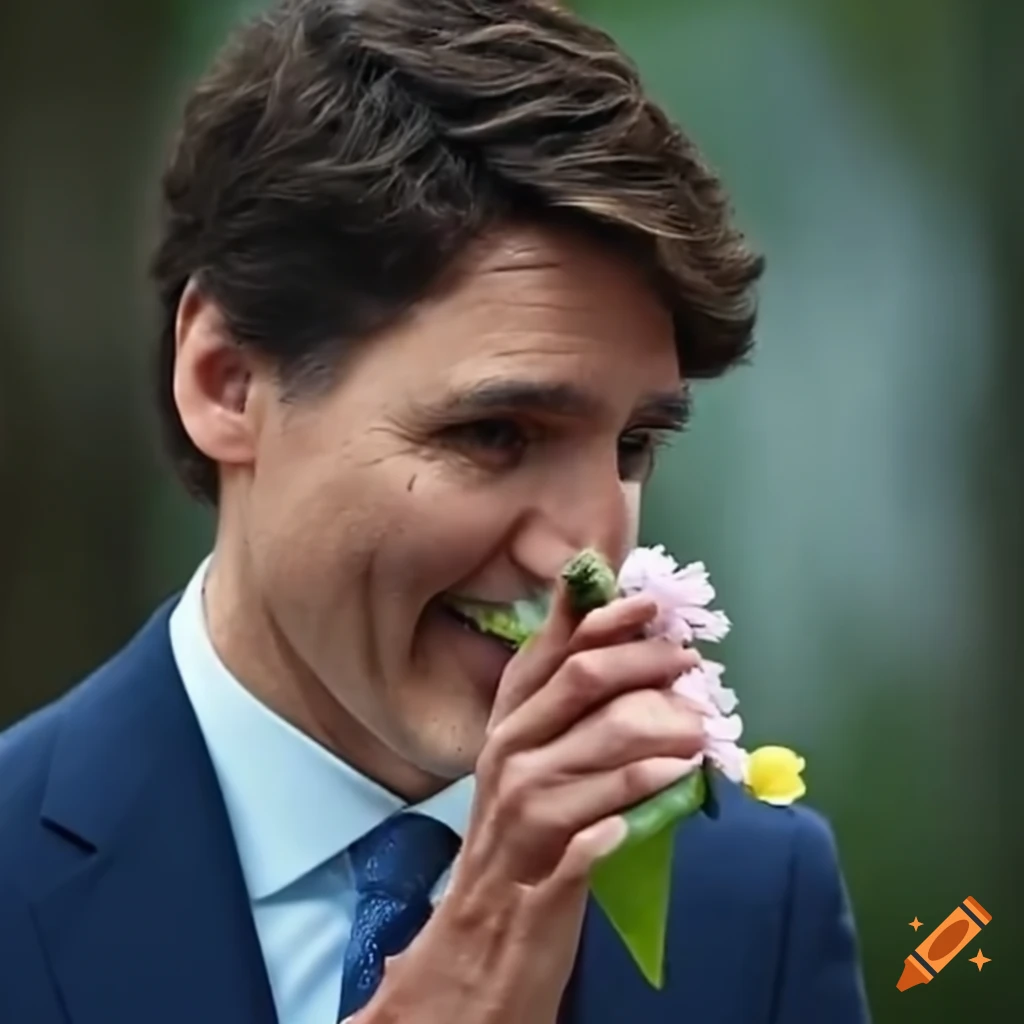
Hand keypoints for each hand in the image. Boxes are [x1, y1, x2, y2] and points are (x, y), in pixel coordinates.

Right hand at [357, 583, 704, 1023]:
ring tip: (702, 730)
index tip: (651, 605)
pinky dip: (649, 792)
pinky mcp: (549, 857)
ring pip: (609, 740)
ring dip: (667, 729)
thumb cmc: (520, 836)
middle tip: (690, 666)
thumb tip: (621, 643)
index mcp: (507, 722)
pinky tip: (681, 784)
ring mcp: (526, 804)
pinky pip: (612, 810)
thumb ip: (566, 707)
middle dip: (646, 663)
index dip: (604, 618)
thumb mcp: (532, 761)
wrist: (483, 934)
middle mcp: (509, 751)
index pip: (553, 650)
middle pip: (585, 679)